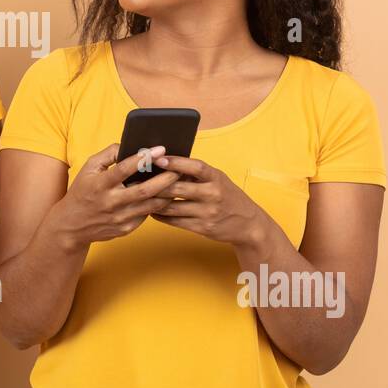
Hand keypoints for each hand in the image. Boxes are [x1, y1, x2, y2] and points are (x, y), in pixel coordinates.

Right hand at [46, 143, 179, 250]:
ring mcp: (119, 218)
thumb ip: (108, 155)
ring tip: (179, 181)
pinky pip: (147, 215)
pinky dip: (158, 204)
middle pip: (144, 190)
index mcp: (100, 185)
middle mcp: (111, 202)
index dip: (143, 158)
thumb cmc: (82, 192)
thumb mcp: (88, 169)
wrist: (71, 226)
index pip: (124, 169)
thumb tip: (128, 145)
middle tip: (180, 168)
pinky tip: (167, 195)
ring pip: (151, 205)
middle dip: (166, 178)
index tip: (160, 148)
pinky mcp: (126, 228)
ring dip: (168, 192)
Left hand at [150, 155, 268, 247]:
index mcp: (216, 178)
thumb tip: (167, 163)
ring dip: (155, 202)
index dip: (176, 162)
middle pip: (178, 188)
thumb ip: (197, 174)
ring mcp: (208, 212)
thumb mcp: (218, 180)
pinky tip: (152, 211)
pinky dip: (161, 216)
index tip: (159, 159)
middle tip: (139, 179)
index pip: (195, 167)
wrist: (248, 224)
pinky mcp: (203, 228)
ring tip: (141, 195)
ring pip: (173, 206)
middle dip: (157, 184)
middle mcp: (213, 194)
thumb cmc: (228, 196)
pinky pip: (176, 221)